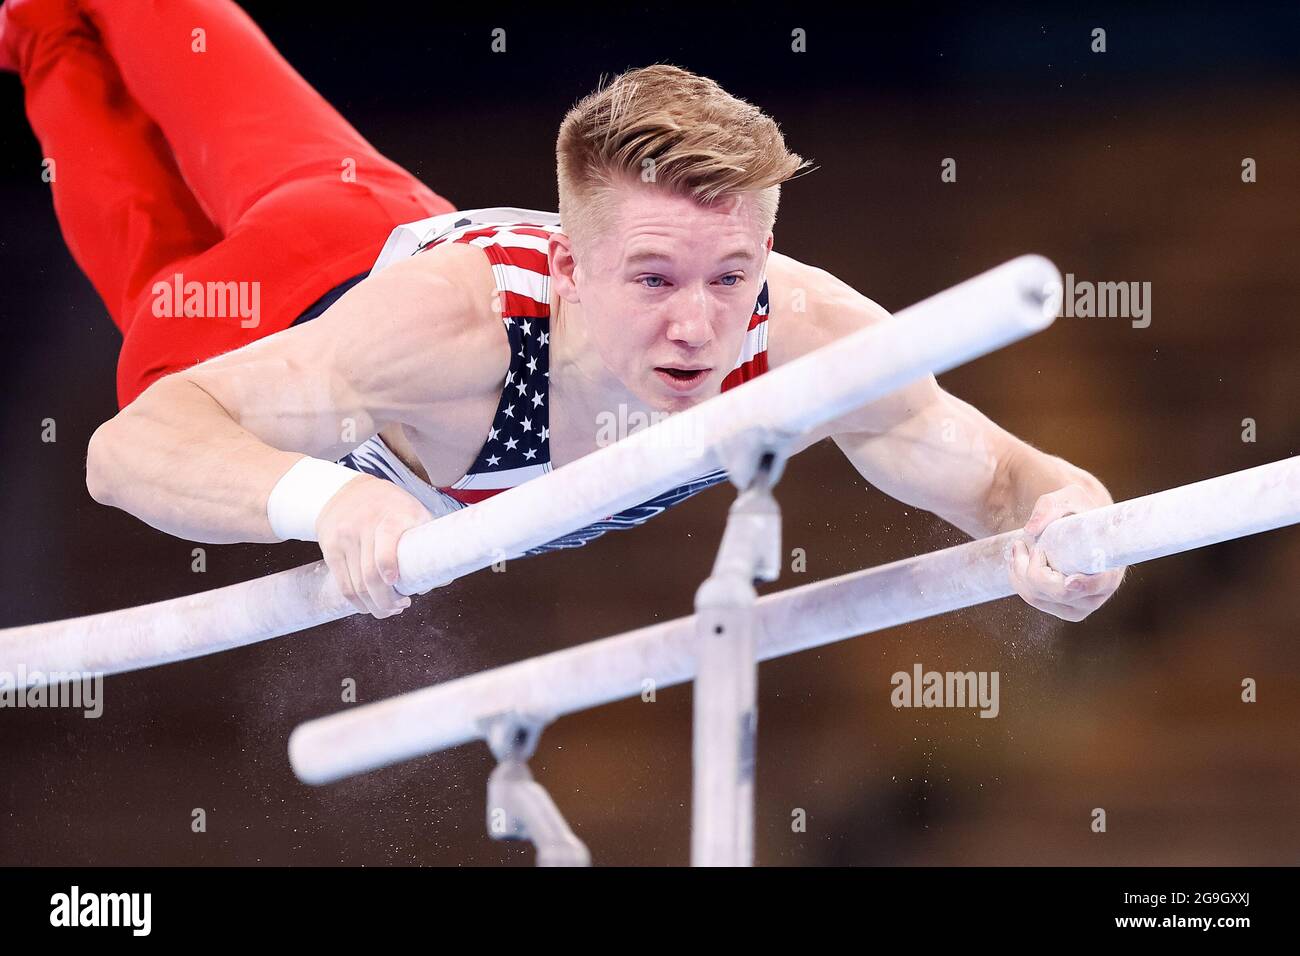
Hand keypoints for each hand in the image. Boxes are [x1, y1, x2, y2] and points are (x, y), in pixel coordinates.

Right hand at [315, 474, 434, 618]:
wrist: (348, 490)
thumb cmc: (392, 507)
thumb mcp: (415, 514)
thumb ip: (429, 545)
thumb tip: (441, 580)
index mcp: (392, 516)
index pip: (386, 543)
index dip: (389, 567)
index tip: (398, 585)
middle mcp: (365, 525)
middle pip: (370, 575)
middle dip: (386, 602)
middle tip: (399, 608)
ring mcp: (344, 537)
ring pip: (355, 585)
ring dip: (372, 605)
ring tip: (387, 609)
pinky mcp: (329, 547)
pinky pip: (342, 584)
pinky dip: (356, 601)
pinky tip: (368, 604)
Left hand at [1007, 483, 1124, 621]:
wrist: (1080, 527)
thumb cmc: (1077, 510)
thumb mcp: (1068, 498)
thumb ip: (1050, 507)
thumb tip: (1030, 530)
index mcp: (1111, 569)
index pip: (1100, 585)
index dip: (1085, 585)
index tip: (1070, 580)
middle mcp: (1097, 595)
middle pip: (1058, 593)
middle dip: (1030, 569)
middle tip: (1020, 543)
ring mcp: (1078, 607)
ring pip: (1039, 599)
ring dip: (1019, 573)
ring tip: (1017, 546)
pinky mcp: (1061, 608)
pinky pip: (1033, 599)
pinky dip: (1019, 581)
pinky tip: (1015, 561)